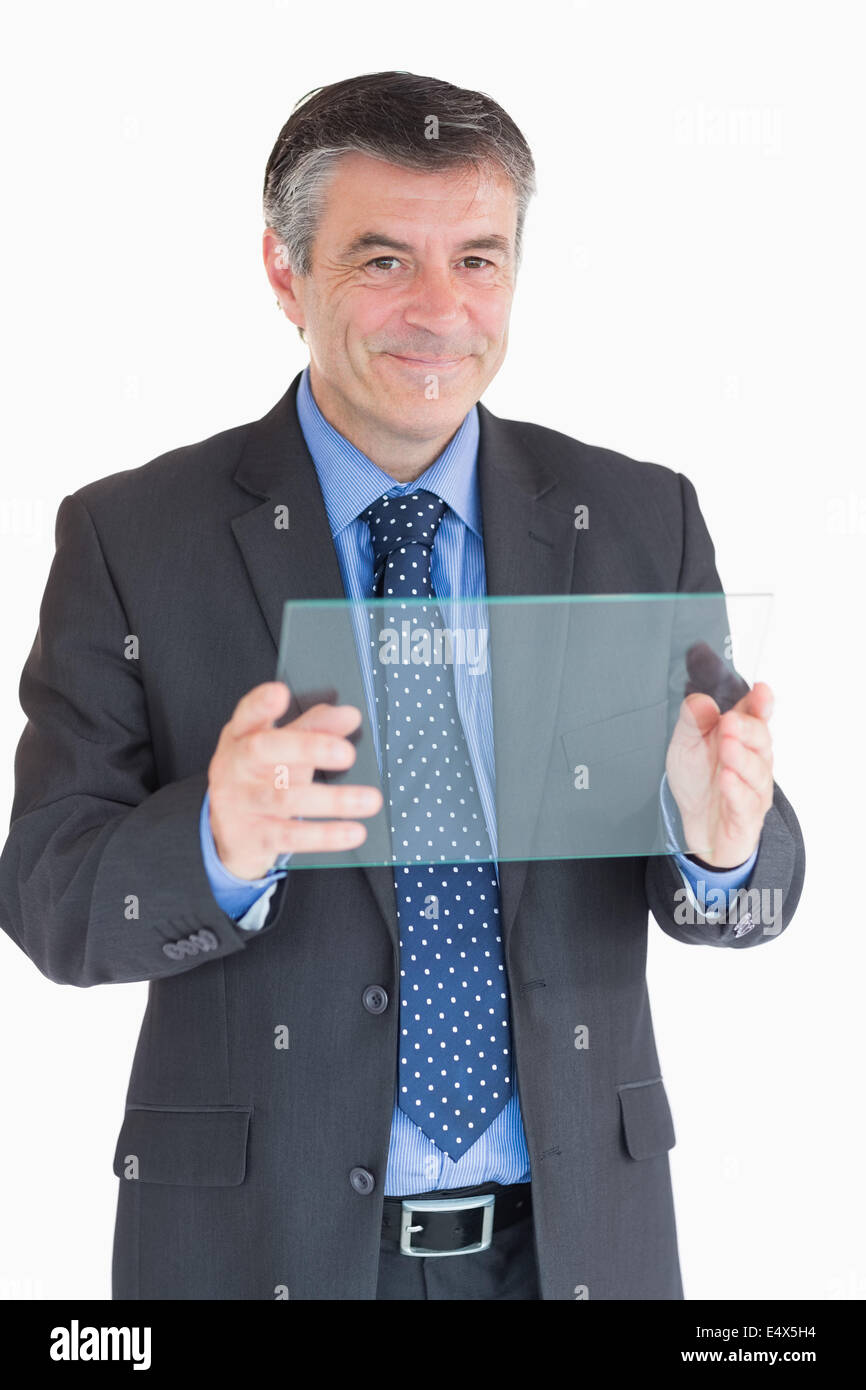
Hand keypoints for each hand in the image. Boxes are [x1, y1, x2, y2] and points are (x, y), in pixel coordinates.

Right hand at [207, 681, 382, 879]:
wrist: (227, 832)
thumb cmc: (259, 778)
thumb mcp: (280, 748)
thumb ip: (314, 728)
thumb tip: (349, 715)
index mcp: (241, 735)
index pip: (247, 713)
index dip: (261, 703)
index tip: (280, 692)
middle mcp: (234, 766)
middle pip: (264, 751)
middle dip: (307, 748)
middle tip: (347, 753)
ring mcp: (239, 803)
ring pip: (285, 798)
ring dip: (333, 800)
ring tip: (370, 800)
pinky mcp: (251, 837)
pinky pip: (291, 836)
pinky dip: (326, 835)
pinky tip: (354, 832)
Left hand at [666, 665, 774, 869]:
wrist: (698, 825)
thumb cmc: (699, 780)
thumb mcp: (686, 744)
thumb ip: (693, 721)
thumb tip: (701, 700)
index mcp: (742, 738)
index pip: (756, 716)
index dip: (761, 703)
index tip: (760, 690)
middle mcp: (754, 761)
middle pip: (760, 741)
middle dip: (747, 729)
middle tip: (730, 722)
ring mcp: (753, 789)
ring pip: (756, 772)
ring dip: (742, 759)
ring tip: (727, 748)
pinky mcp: (746, 817)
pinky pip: (745, 803)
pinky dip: (736, 790)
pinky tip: (727, 779)